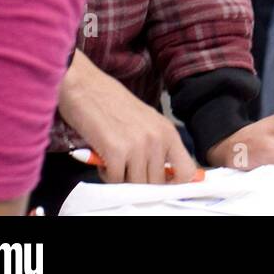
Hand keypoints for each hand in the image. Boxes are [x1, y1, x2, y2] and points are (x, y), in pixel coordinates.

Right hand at [58, 50, 198, 184]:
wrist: (87, 87)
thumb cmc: (113, 105)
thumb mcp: (146, 123)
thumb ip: (157, 147)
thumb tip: (164, 177)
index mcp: (168, 132)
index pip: (187, 170)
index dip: (174, 184)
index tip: (160, 186)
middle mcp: (158, 139)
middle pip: (157, 183)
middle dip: (139, 181)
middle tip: (125, 168)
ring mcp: (139, 146)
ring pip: (136, 185)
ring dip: (122, 179)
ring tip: (113, 160)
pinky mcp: (117, 152)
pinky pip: (115, 181)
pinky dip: (106, 175)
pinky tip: (102, 157)